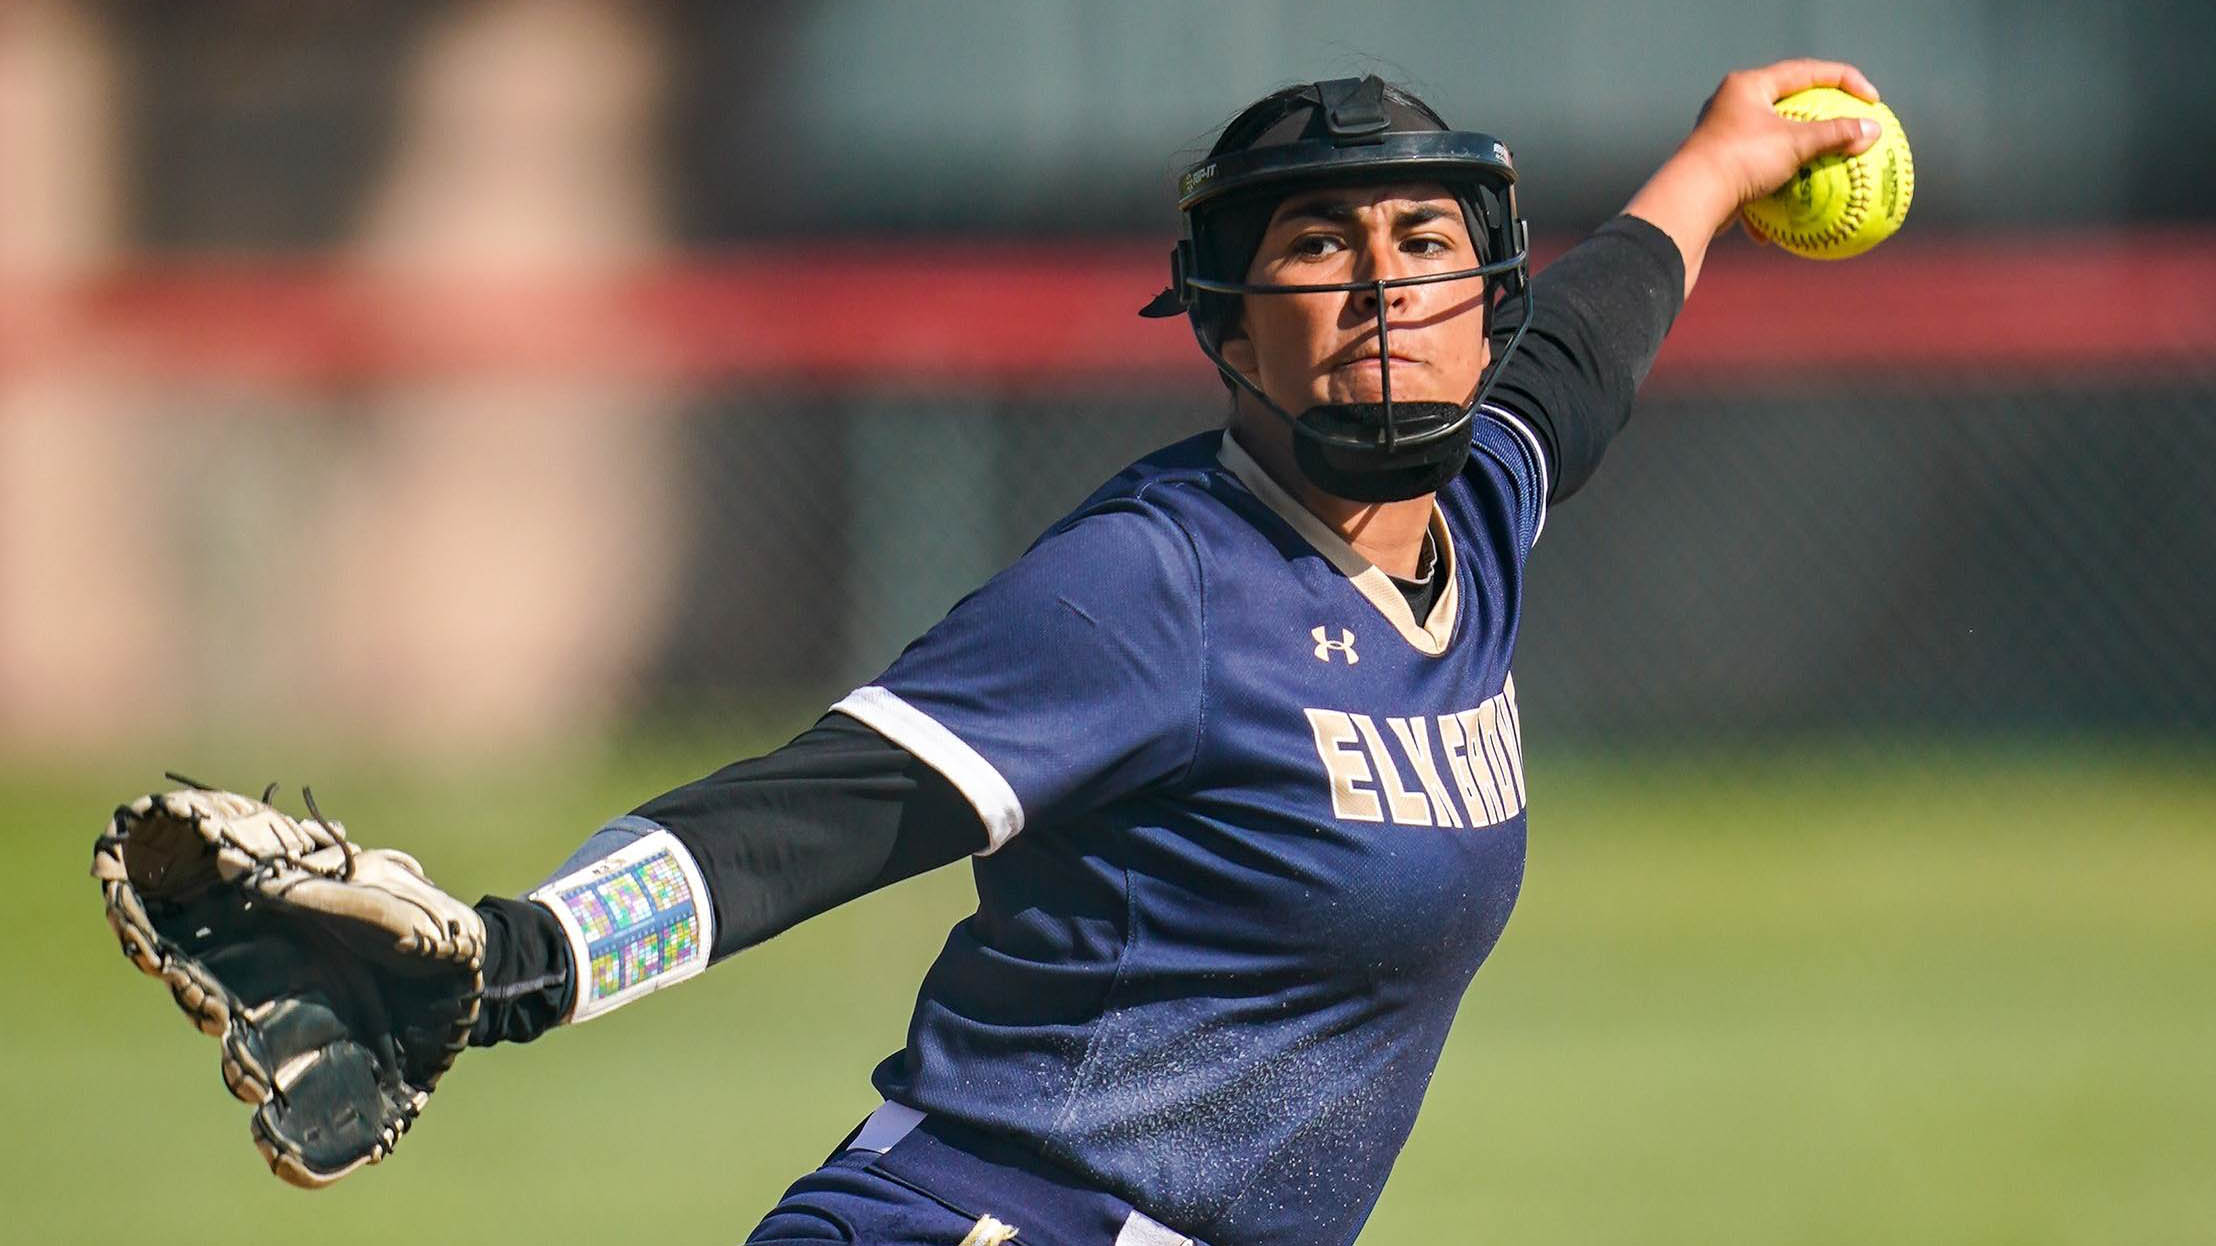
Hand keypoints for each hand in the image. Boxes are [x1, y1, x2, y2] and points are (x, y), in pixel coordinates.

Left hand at [1625, 59, 1883, 292]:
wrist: (1691, 200)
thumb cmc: (1741, 160)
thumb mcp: (1794, 143)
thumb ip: (1835, 135)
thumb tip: (1873, 131)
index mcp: (1748, 86)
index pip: (1806, 71)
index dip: (1844, 79)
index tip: (1872, 100)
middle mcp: (1732, 106)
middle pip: (1788, 105)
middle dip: (1820, 119)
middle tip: (1850, 127)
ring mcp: (1723, 138)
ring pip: (1771, 144)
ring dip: (1799, 160)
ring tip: (1827, 170)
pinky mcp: (1719, 169)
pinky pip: (1755, 176)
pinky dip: (1775, 192)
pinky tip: (1792, 216)